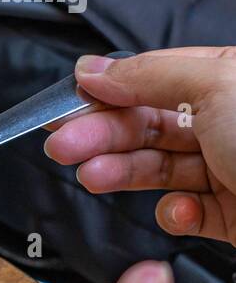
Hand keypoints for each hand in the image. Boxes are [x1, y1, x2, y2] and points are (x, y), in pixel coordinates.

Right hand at [44, 47, 235, 245]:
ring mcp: (229, 168)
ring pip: (158, 168)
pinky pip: (187, 212)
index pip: (150, 79)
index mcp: (225, 78)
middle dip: (100, 136)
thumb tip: (92, 69)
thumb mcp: (216, 85)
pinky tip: (177, 209)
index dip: (105, 93)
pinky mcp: (232, 213)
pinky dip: (173, 213)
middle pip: (147, 125)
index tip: (64, 106)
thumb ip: (149, 75)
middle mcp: (226, 121)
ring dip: (121, 173)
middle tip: (63, 145)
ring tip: (93, 176)